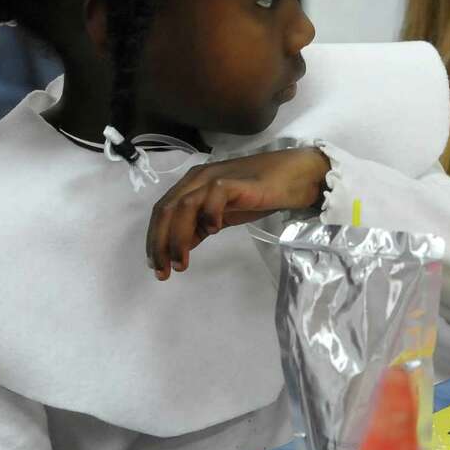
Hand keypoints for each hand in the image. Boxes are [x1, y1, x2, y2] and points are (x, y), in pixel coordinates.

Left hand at [146, 147, 330, 280]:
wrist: (294, 177)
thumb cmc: (259, 195)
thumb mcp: (222, 215)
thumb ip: (199, 226)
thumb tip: (180, 247)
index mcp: (192, 185)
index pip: (162, 212)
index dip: (154, 239)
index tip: (157, 266)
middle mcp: (198, 179)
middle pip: (166, 210)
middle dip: (159, 243)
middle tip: (163, 271)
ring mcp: (216, 178)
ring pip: (183, 206)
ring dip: (178, 238)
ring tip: (181, 263)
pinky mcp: (235, 182)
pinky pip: (214, 196)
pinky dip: (208, 215)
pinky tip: (213, 232)